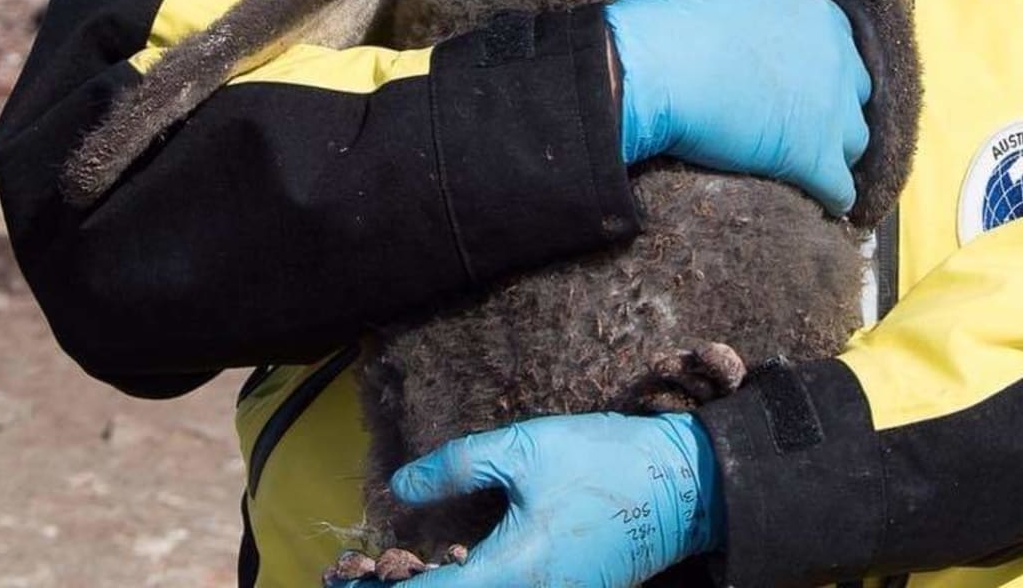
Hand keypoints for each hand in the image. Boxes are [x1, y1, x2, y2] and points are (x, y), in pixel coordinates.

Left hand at [387, 411, 722, 585]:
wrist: (680, 489)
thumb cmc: (606, 464)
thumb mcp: (527, 448)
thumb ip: (460, 465)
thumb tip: (402, 484)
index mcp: (507, 575)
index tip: (342, 578)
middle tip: (359, 575)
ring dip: (434, 586)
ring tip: (396, 570)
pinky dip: (465, 585)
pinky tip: (447, 568)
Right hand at [605, 0, 870, 214]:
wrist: (655, 64)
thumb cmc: (684, 6)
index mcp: (821, 16)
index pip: (840, 44)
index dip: (819, 62)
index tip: (796, 75)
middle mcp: (839, 63)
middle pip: (853, 94)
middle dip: (834, 105)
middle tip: (799, 117)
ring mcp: (831, 115)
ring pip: (854, 141)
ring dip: (837, 150)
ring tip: (808, 160)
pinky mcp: (812, 161)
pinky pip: (840, 190)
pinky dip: (834, 196)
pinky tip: (819, 200)